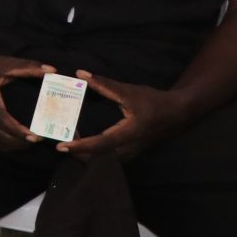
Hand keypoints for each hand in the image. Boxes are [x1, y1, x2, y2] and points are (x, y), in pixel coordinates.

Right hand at [0, 49, 53, 151]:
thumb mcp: (6, 63)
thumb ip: (29, 67)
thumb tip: (52, 71)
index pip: (0, 117)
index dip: (17, 130)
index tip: (35, 136)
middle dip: (17, 142)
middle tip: (36, 140)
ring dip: (11, 146)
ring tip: (28, 143)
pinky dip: (1, 146)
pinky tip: (14, 143)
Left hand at [56, 71, 188, 161]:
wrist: (176, 115)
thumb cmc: (153, 102)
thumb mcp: (129, 92)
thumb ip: (104, 84)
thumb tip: (80, 74)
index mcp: (128, 135)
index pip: (100, 144)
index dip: (80, 146)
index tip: (61, 146)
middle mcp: (128, 149)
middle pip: (98, 159)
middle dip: (77, 152)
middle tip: (60, 139)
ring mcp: (129, 154)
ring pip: (102, 161)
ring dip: (84, 154)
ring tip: (69, 138)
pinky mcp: (128, 154)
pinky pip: (107, 159)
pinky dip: (92, 153)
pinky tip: (83, 141)